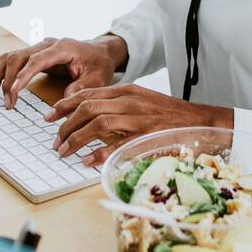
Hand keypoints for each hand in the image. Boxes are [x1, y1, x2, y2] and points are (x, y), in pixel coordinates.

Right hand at [0, 34, 126, 108]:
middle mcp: (47, 44)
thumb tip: (63, 101)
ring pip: (10, 57)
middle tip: (4, 102)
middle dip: (7, 79)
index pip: (37, 60)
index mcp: (62, 47)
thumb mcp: (96, 79)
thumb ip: (80, 88)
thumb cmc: (99, 65)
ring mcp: (38, 47)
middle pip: (18, 57)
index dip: (23, 76)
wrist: (101, 52)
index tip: (13, 93)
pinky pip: (11, 59)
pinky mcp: (34, 54)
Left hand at [49, 85, 232, 166]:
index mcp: (127, 90)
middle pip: (87, 107)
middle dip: (65, 124)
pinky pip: (118, 143)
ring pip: (97, 122)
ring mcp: (138, 117)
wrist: (201, 121)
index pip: (88, 93)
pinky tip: (88, 161)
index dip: (64, 104)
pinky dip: (100, 153)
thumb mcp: (142, 102)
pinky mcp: (147, 134)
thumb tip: (92, 119)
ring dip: (76, 138)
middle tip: (54, 140)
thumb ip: (119, 106)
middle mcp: (129, 100)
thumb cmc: (170, 116)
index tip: (49, 116)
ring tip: (64, 151)